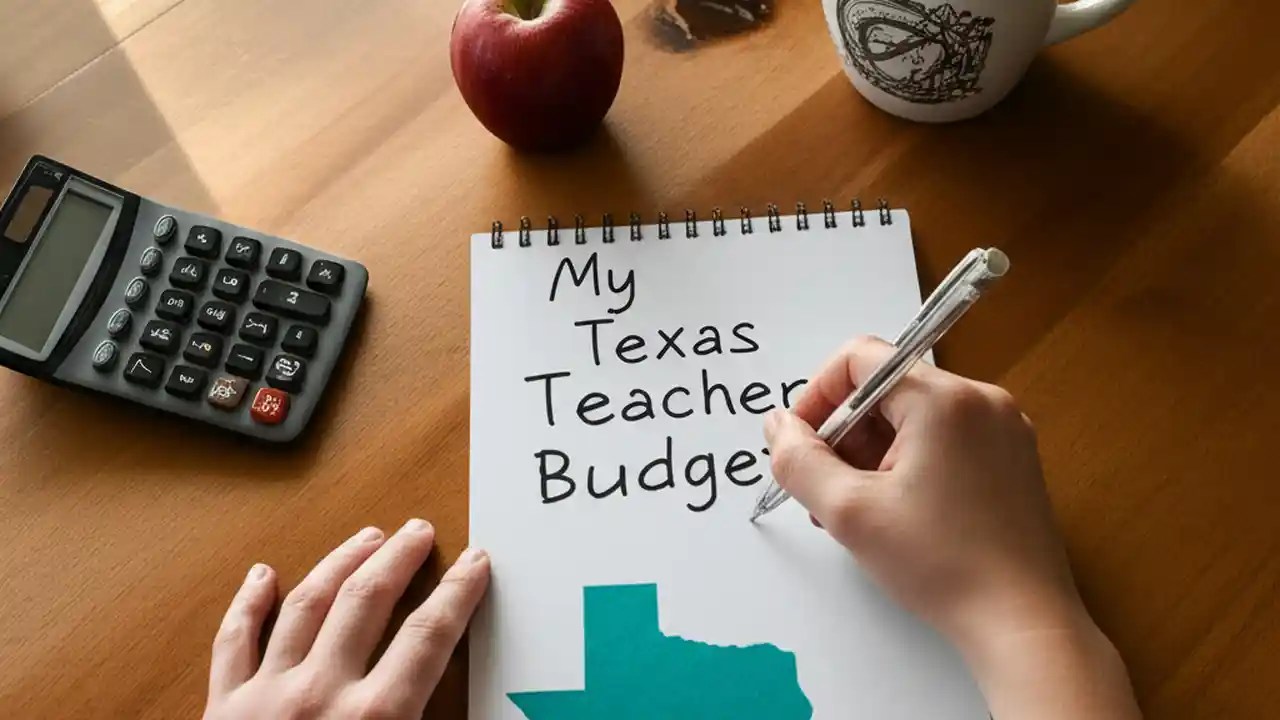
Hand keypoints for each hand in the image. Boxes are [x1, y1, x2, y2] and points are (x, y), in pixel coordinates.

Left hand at [203, 519, 489, 719]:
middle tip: (417, 530)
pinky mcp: (220, 712)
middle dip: (397, 558)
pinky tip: (260, 575)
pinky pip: (233, 642)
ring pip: (306, 605)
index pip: (429, 636)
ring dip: (339, 563)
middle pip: (367, 601)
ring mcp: (264, 697)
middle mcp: (319, 695)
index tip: (475, 562)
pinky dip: (247, 604)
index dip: (458, 592)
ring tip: (364, 537)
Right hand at [764, 336, 1140, 718]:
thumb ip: (798, 460)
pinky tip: (894, 513)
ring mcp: (1003, 431)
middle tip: (827, 490)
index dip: (817, 396)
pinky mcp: (1011, 461)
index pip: (860, 358)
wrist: (1022, 624)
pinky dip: (908, 465)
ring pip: (913, 418)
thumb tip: (778, 426)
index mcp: (945, 399)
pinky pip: (943, 441)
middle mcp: (981, 401)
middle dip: (844, 434)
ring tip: (858, 510)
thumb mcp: (848, 511)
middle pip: (886, 389)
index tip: (802, 443)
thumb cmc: (945, 566)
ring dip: (872, 454)